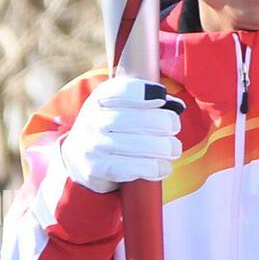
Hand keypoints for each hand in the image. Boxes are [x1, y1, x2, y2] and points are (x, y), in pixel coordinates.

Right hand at [60, 75, 183, 193]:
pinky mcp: (94, 169)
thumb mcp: (124, 107)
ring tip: (174, 149)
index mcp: (101, 98)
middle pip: (134, 119)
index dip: (145, 93)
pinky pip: (128, 168)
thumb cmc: (115, 128)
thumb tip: (177, 106)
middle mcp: (91, 120)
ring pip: (135, 145)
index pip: (122, 90)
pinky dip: (152, 168)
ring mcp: (91, 145)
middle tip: (174, 128)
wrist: (81, 159)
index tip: (161, 99)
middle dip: (163, 122)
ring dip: (163, 147)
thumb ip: (149, 101)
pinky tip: (163, 167)